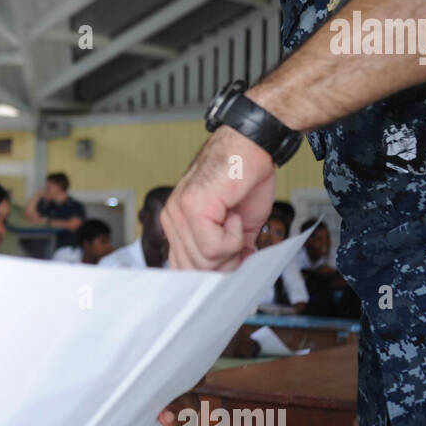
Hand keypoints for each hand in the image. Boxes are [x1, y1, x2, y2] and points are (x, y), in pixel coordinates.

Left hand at [161, 127, 274, 270]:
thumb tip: (228, 277)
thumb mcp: (237, 229)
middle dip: (225, 265)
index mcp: (177, 223)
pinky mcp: (191, 209)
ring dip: (231, 250)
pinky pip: (213, 248)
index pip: (183, 268)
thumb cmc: (246, 180)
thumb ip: (226, 253)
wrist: (253, 147)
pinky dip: (234, 238)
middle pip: (193, 271)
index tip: (233, 265)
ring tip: (236, 221)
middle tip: (241, 243)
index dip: (213, 273)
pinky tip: (234, 215)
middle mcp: (172, 218)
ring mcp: (178, 213)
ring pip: (203, 263)